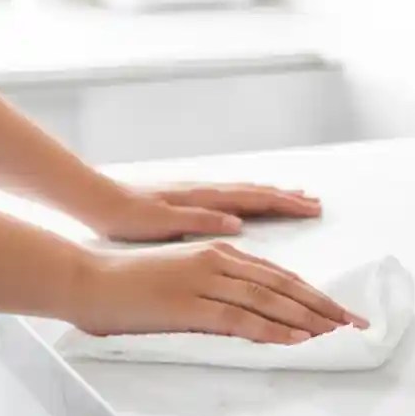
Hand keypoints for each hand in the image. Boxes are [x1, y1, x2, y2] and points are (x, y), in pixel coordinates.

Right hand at [70, 240, 367, 342]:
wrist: (89, 279)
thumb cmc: (133, 284)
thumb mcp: (186, 278)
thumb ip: (220, 287)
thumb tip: (253, 311)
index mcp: (223, 252)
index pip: (281, 275)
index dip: (314, 293)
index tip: (340, 311)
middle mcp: (221, 260)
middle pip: (285, 285)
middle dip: (324, 305)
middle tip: (354, 323)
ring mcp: (207, 279)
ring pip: (271, 300)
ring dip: (308, 319)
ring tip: (336, 334)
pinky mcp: (191, 302)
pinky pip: (242, 318)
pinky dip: (273, 330)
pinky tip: (295, 340)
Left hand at [87, 183, 322, 241]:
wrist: (97, 200)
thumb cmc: (128, 217)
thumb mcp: (163, 223)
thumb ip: (202, 221)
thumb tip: (238, 222)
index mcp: (206, 199)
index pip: (257, 199)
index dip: (287, 204)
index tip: (313, 209)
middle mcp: (208, 192)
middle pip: (258, 192)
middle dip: (289, 198)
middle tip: (316, 204)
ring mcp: (201, 194)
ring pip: (247, 192)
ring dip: (274, 196)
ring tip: (295, 198)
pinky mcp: (191, 200)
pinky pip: (233, 197)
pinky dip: (253, 198)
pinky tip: (253, 204)